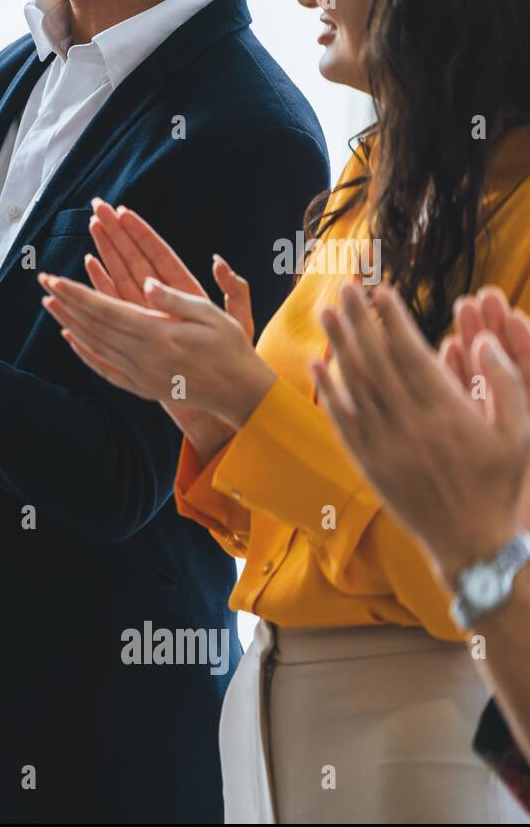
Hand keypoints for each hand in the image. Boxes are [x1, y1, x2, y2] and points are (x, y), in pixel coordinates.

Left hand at [40, 205, 274, 430]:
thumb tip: (146, 283)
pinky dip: (83, 351)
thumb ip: (175, 300)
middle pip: (93, 325)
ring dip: (68, 322)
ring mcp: (138, 374)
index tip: (55, 278)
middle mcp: (142, 356)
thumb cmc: (229, 347)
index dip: (77, 293)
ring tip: (49, 303)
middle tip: (44, 280)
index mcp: (158, 334)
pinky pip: (103, 367)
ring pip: (94, 345)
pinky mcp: (139, 386)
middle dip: (66, 301)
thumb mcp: (210, 315)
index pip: (106, 309)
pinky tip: (70, 337)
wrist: (237, 392)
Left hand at [313, 283, 529, 583]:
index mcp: (447, 411)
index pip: (411, 353)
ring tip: (324, 311)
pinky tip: (317, 363)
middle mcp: (408, 424)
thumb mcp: (520, 433)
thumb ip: (506, 382)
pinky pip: (340, 419)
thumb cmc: (498, 484)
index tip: (381, 290)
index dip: (392, 319)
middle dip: (358, 320)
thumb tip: (480, 340)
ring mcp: (382, 443)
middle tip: (343, 286)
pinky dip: (328, 389)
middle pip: (374, 360)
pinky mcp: (365, 462)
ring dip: (336, 344)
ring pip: (353, 384)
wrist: (468, 541)